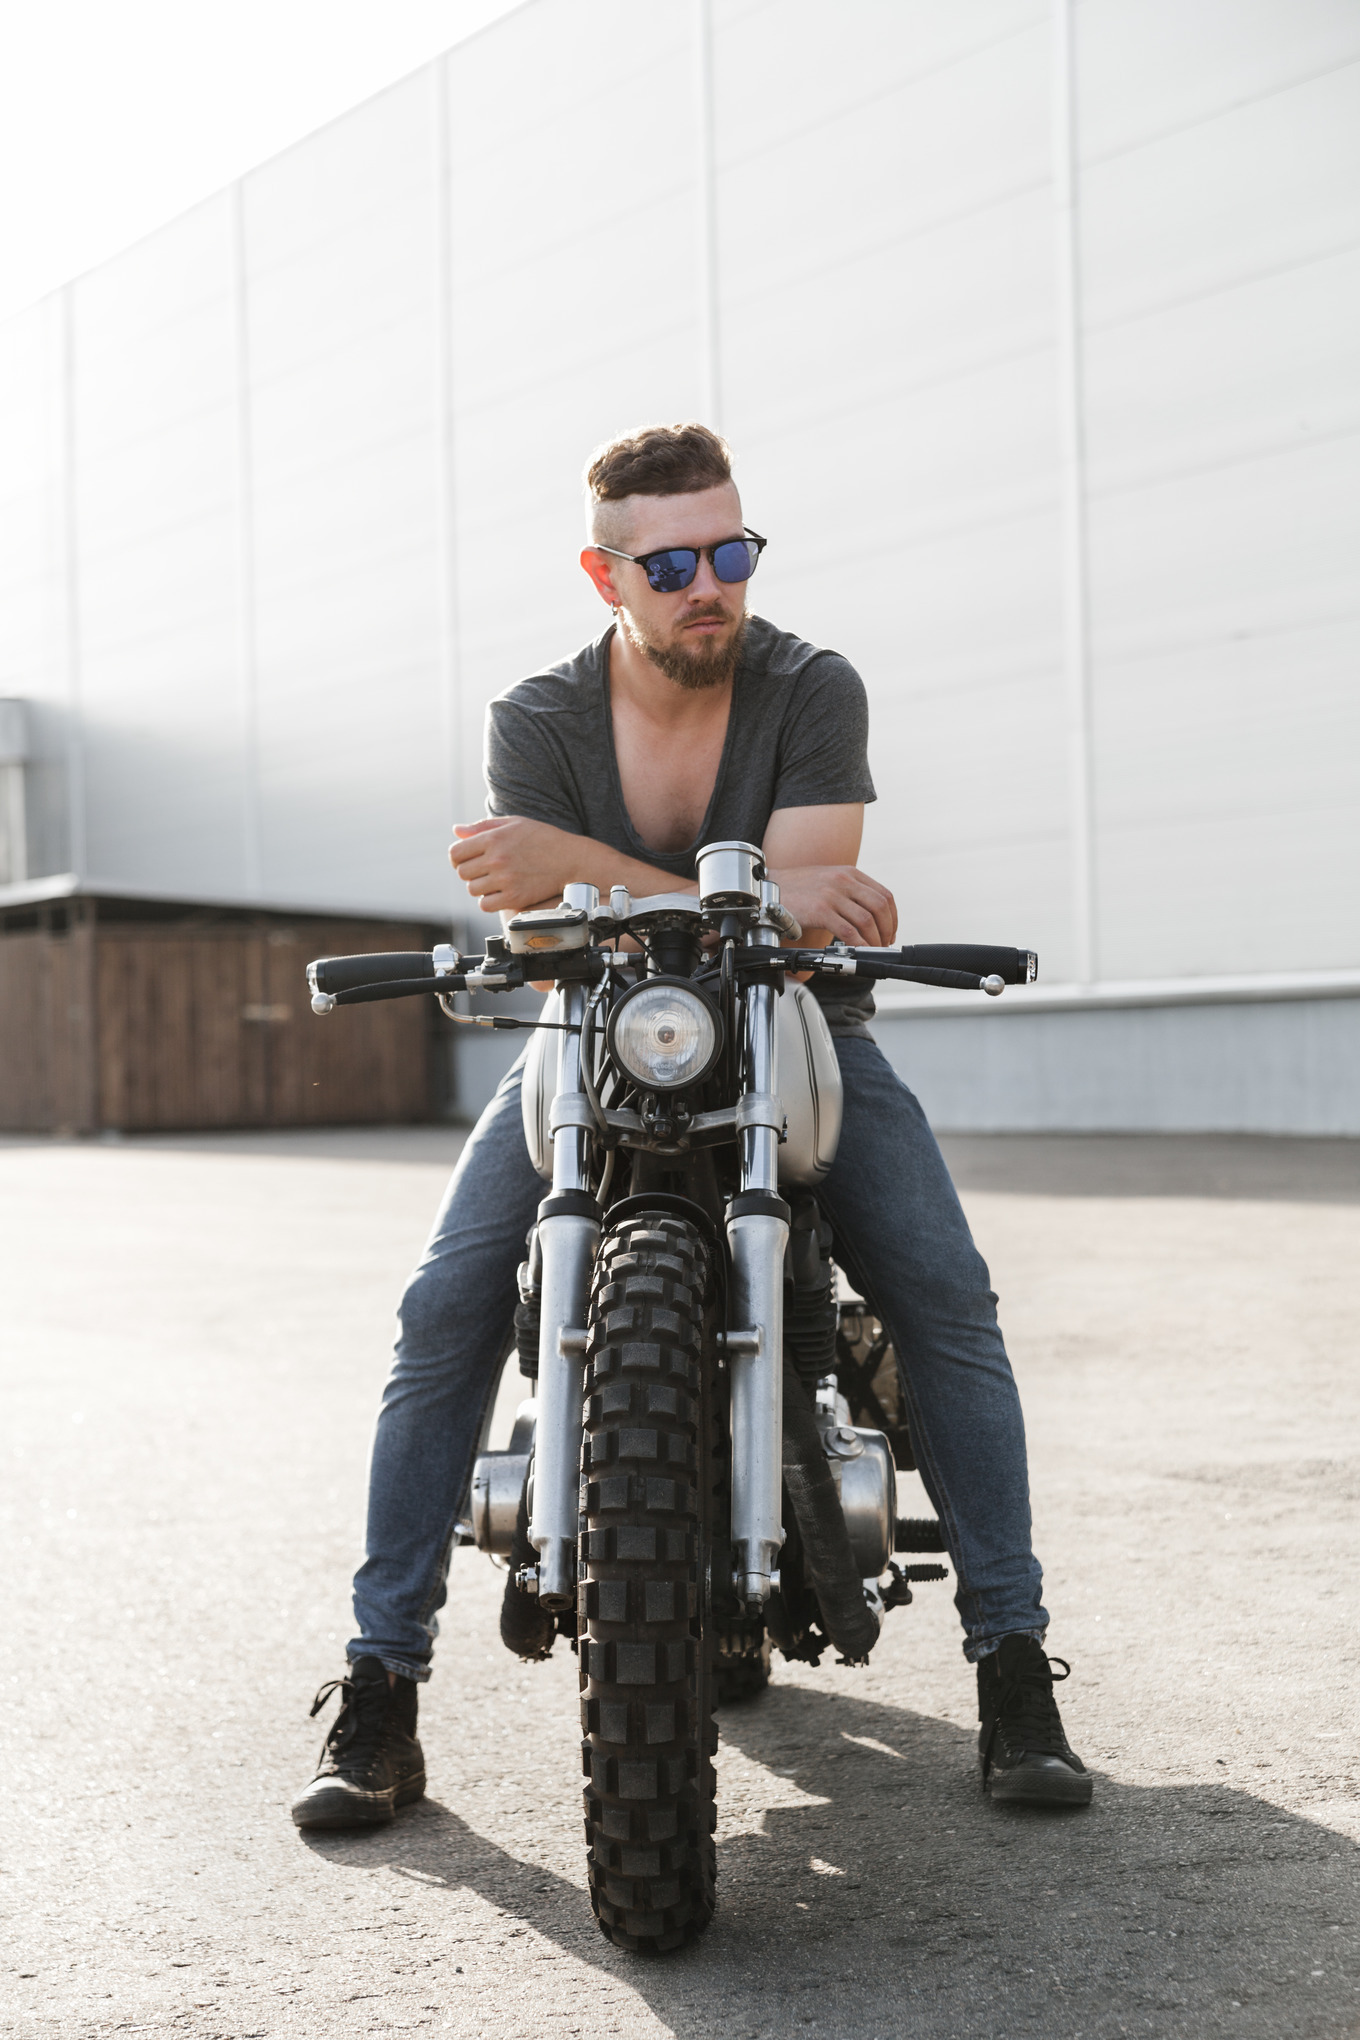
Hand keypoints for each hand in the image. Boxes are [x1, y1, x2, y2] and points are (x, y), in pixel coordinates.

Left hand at [448, 815, 572, 913]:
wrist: (571, 859)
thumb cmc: (544, 839)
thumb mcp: (515, 824)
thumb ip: (483, 826)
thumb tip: (457, 831)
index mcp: (494, 838)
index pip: (456, 853)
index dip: (458, 858)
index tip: (467, 861)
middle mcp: (497, 859)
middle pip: (462, 873)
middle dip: (470, 872)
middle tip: (485, 871)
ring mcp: (505, 879)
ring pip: (473, 890)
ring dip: (481, 887)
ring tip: (496, 881)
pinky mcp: (514, 897)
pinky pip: (485, 905)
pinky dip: (490, 901)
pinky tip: (501, 893)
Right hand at [766, 864, 897, 948]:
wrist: (768, 889)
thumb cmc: (796, 888)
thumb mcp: (827, 880)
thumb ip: (848, 892)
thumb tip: (867, 916)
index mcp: (849, 873)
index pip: (884, 895)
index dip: (893, 917)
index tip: (890, 931)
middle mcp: (843, 881)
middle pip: (880, 907)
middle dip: (887, 930)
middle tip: (885, 944)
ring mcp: (832, 895)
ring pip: (867, 920)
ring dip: (875, 940)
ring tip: (872, 950)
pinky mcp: (820, 910)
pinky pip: (849, 931)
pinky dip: (859, 944)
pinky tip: (858, 951)